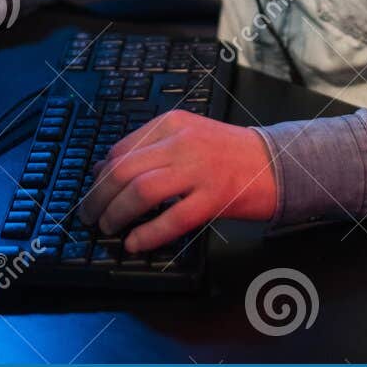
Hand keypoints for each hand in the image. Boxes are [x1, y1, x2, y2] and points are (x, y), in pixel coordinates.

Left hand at [77, 110, 277, 251]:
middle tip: (89, 215)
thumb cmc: (228, 153)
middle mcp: (182, 143)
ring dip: (116, 214)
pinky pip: (171, 219)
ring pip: (141, 192)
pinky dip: (147, 234)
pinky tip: (135, 242)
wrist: (276, 162)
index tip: (92, 191)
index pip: (121, 149)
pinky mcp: (214, 198)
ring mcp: (199, 171)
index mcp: (172, 124)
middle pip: (123, 170)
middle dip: (98, 197)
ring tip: (108, 228)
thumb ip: (150, 148)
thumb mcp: (187, 136)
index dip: (99, 175)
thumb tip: (104, 170)